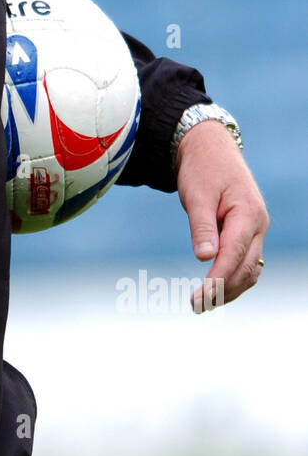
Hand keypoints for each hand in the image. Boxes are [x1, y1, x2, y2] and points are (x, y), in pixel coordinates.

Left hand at [175, 120, 268, 311]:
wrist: (210, 148)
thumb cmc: (202, 169)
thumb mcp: (197, 194)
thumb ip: (201, 227)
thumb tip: (206, 259)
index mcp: (248, 214)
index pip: (234, 256)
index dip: (218, 281)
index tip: (200, 299)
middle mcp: (258, 224)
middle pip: (245, 268)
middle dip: (223, 291)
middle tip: (196, 306)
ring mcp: (256, 229)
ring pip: (249, 268)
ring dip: (230, 288)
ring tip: (203, 303)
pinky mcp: (248, 231)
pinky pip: (246, 261)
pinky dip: (233, 277)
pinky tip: (215, 289)